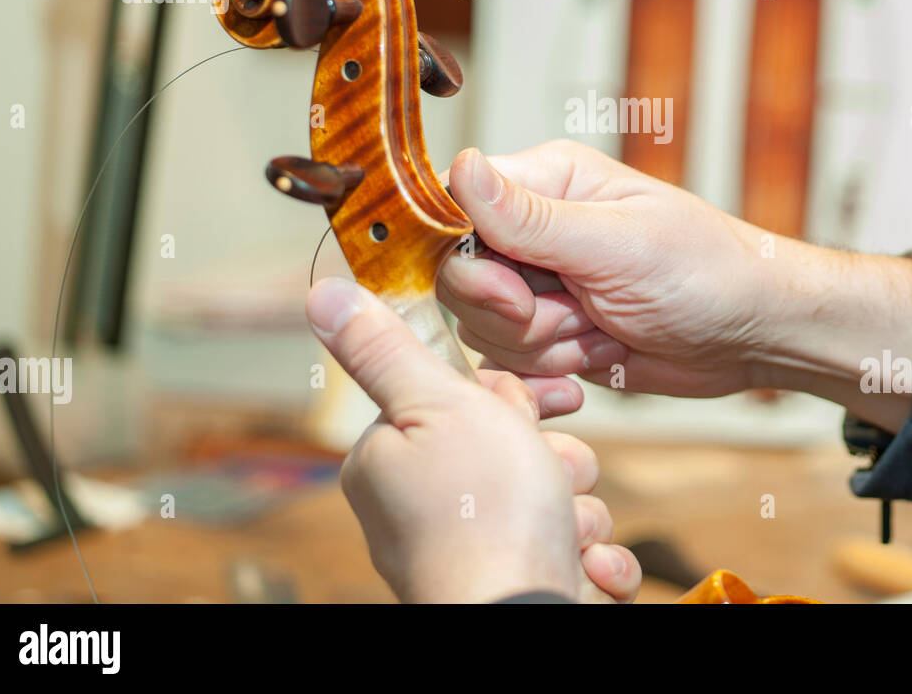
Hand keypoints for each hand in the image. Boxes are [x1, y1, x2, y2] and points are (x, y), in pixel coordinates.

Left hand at [306, 276, 640, 602]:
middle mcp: (421, 508)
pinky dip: (587, 555)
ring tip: (567, 528)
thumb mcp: (438, 403)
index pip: (460, 397)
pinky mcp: (513, 580)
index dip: (511, 397)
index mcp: (391, 458)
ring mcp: (469, 551)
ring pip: (548, 495)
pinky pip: (569, 548)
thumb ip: (387, 349)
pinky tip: (584, 561)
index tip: (550, 400)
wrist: (523, 618)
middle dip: (552, 457)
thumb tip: (324, 294)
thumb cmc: (484, 515)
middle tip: (554, 473)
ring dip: (576, 507)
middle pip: (512, 445)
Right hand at [438, 140, 911, 431]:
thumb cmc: (707, 272)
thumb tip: (461, 166)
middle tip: (585, 312)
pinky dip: (555, 372)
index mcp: (547, 182)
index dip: (475, 266)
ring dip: (549, 346)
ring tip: (609, 327)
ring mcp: (540, 284)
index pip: (456, 213)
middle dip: (522, 317)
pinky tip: (608, 353)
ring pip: (486, 330)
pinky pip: (513, 363)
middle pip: (464, 282)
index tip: (518, 294)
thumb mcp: (616, 244)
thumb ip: (531, 217)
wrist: (752, 334)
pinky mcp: (550, 331)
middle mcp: (533, 229)